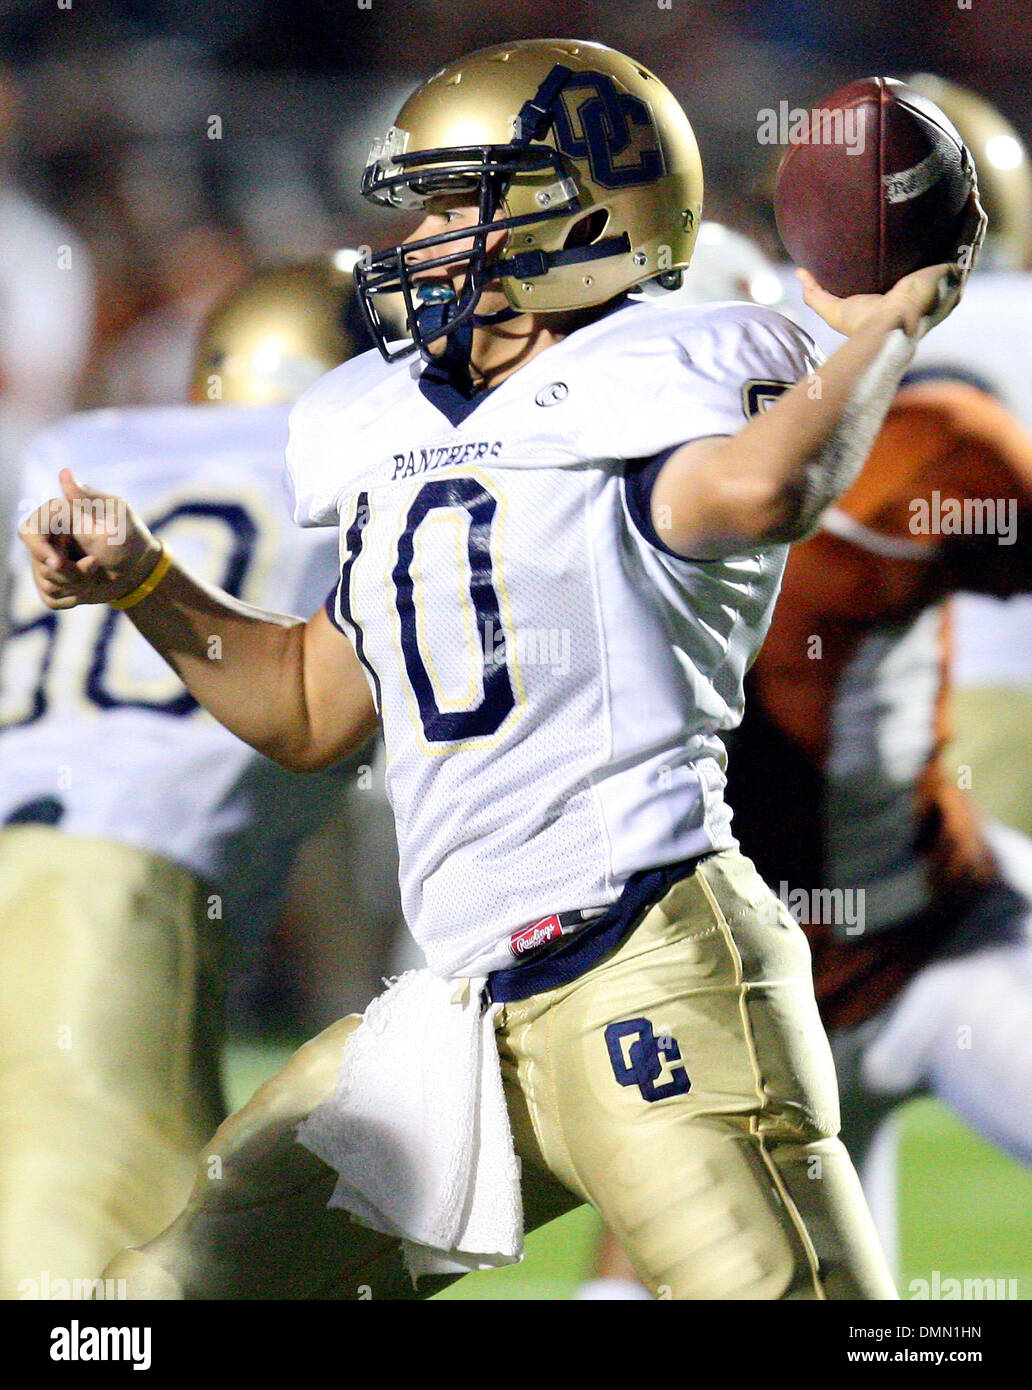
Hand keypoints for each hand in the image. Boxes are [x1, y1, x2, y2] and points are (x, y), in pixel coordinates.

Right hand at [19, 470, 160, 609]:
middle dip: (68, 571)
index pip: (29, 531)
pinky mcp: (55, 581)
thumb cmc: (130, 539)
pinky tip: (89, 587)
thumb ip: (87, 500)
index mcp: (59, 516)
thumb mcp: (114, 518)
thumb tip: (65, 473)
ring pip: (45, 582)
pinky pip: (50, 598)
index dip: (39, 549)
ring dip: (75, 584)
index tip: (58, 563)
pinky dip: (72, 598)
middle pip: (38, 561)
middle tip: (95, 567)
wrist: (140, 570)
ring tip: (97, 572)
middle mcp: (49, 537)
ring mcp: (50, 560)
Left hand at [799, 189, 985, 341]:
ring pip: (963, 240)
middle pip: (945, 247)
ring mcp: (948, 277)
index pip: (920, 262)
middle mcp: (933, 284)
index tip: (914, 220)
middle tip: (941, 197)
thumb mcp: (834, 308)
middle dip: (948, 223)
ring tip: (964, 189)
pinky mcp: (957, 270)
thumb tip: (800, 273)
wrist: (887, 327)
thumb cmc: (864, 324)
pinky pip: (971, 239)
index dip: (922, 242)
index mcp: (910, 291)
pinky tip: (973, 198)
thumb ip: (816, 292)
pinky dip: (974, 219)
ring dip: (965, 216)